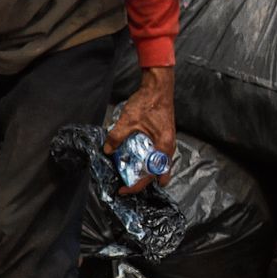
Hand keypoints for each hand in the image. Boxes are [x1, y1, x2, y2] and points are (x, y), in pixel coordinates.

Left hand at [104, 66, 175, 193]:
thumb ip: (116, 137)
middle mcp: (168, 148)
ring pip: (158, 166)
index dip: (136, 185)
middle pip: (157, 174)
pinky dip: (146, 161)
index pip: (151, 175)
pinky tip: (134, 159)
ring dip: (145, 171)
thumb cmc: (148, 103)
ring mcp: (167, 143)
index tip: (123, 190)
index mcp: (163, 147)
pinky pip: (156, 156)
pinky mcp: (163, 138)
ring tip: (128, 174)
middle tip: (126, 184)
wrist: (158, 87)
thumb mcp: (128, 121)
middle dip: (142, 181)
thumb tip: (107, 150)